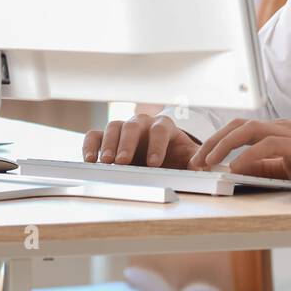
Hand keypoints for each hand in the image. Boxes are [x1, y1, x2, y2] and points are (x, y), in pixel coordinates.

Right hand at [81, 114, 199, 168]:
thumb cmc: (173, 152)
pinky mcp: (108, 137)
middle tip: (123, 161)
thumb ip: (195, 159)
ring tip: (107, 162)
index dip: (157, 145)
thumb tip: (201, 166)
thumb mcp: (187, 155)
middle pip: (133, 126)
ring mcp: (123, 128)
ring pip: (113, 127)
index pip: (160, 129)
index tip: (154, 163)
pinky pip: (95, 135)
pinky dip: (90, 145)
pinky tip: (90, 159)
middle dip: (128, 144)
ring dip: (109, 144)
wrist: (160, 151)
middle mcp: (142, 123)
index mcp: (164, 126)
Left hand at [189, 118, 290, 190]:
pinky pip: (267, 146)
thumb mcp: (290, 172)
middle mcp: (282, 128)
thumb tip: (237, 173)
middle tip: (194, 160)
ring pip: (248, 130)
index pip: (239, 130)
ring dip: (223, 145)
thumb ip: (266, 170)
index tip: (199, 160)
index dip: (216, 142)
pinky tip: (234, 168)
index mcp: (278, 133)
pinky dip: (247, 156)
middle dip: (212, 141)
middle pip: (238, 125)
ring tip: (207, 162)